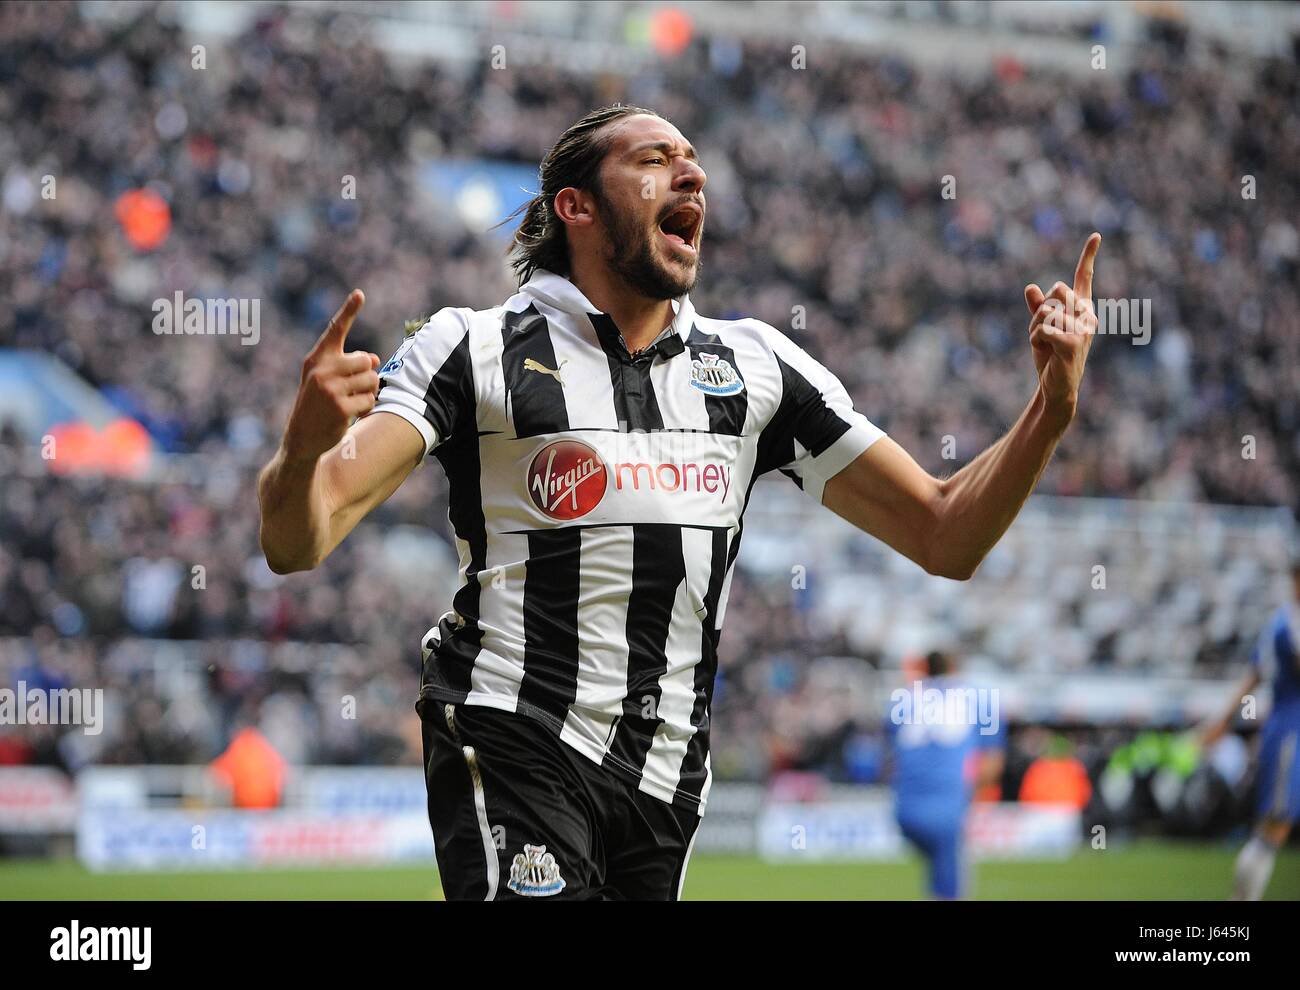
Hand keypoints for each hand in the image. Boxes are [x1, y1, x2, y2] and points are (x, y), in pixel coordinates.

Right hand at [283, 290, 379, 461]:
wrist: (301, 438)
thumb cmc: (318, 405)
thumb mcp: (328, 381)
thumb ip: (349, 366)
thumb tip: (374, 359)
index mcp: (317, 359)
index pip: (335, 330)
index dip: (348, 310)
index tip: (359, 293)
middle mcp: (321, 369)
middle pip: (365, 360)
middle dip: (366, 375)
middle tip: (351, 389)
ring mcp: (330, 388)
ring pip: (371, 379)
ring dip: (368, 392)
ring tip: (349, 401)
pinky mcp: (340, 407)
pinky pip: (370, 400)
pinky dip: (366, 407)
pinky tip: (350, 414)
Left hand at [1023, 233, 1100, 415]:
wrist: (1056, 387)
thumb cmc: (1051, 357)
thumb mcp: (1041, 328)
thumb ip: (1037, 308)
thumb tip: (1030, 287)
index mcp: (1081, 309)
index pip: (1084, 278)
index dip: (1089, 256)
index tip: (1096, 235)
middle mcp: (1087, 315)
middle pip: (1058, 290)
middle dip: (1041, 309)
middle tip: (1042, 331)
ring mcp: (1083, 329)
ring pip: (1047, 311)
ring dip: (1035, 328)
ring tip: (1044, 345)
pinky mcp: (1074, 343)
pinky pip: (1044, 328)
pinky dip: (1035, 339)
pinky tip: (1044, 351)